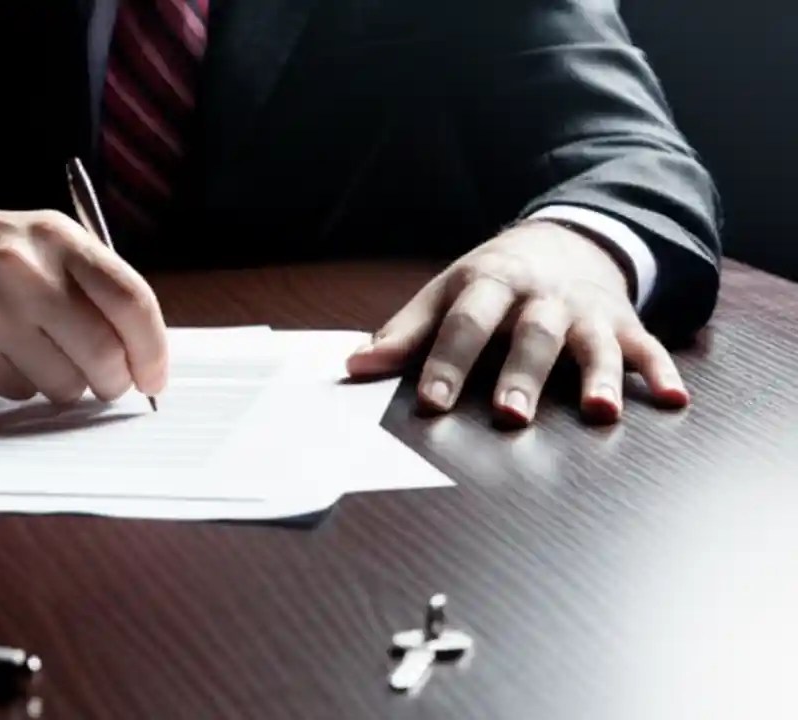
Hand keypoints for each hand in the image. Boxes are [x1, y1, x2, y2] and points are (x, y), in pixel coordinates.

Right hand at [0, 203, 167, 403]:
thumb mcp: (49, 245)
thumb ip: (99, 289)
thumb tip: (146, 358)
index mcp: (57, 237)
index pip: (130, 300)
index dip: (152, 349)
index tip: (154, 377)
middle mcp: (22, 269)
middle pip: (102, 352)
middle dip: (114, 380)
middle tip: (108, 382)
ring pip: (64, 383)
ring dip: (66, 383)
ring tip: (42, 354)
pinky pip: (20, 392)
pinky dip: (23, 384)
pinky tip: (2, 353)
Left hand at [345, 221, 689, 424]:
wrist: (566, 240)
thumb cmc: (492, 283)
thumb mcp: (447, 294)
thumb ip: (404, 333)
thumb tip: (353, 367)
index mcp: (488, 284)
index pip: (463, 324)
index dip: (445, 363)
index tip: (430, 403)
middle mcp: (540, 297)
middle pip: (530, 335)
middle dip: (521, 376)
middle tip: (508, 417)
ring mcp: (586, 310)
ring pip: (592, 344)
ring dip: (599, 377)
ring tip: (600, 413)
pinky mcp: (624, 324)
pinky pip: (648, 347)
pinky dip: (662, 372)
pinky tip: (673, 401)